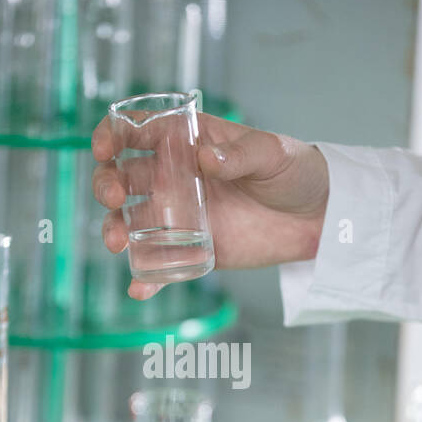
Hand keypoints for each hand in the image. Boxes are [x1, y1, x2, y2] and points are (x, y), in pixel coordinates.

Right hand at [90, 113, 328, 299]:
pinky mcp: (192, 250)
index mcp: (187, 141)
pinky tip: (139, 289)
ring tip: (117, 243)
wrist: (317, 216)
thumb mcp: (272, 154)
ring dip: (115, 230)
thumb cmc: (294, 171)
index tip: (104, 148)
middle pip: (122, 177)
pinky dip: (146, 278)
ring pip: (131, 222)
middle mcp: (173, 176)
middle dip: (106, 185)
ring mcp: (179, 215)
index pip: (137, 132)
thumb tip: (205, 159)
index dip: (111, 135)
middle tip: (115, 198)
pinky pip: (160, 265)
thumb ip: (240, 154)